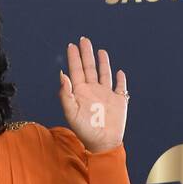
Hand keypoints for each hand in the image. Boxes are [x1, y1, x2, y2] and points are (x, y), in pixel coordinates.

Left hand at [58, 38, 127, 152]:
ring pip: (103, 74)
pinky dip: (120, 79)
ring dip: (102, 62)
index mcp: (81, 93)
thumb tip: (62, 75)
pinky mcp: (118, 100)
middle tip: (84, 39)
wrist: (104, 143)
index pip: (76, 71)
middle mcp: (93, 91)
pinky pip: (120, 87)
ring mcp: (106, 95)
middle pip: (89, 68)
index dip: (74, 58)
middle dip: (86, 54)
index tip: (71, 45)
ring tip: (100, 51)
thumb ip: (66, 95)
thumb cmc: (85, 131)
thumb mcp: (72, 113)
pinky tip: (119, 72)